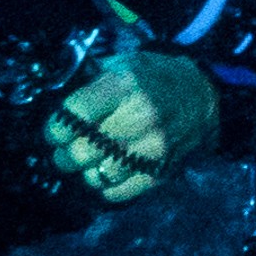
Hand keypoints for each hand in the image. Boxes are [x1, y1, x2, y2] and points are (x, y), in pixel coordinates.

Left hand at [45, 51, 218, 203]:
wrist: (202, 97)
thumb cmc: (154, 78)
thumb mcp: (122, 63)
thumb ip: (88, 80)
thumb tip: (53, 100)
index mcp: (126, 85)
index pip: (74, 115)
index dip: (56, 127)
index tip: (56, 130)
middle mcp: (140, 117)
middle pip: (80, 152)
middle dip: (65, 153)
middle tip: (67, 148)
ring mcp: (153, 148)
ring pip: (96, 176)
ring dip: (85, 170)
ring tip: (89, 159)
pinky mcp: (160, 172)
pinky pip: (117, 192)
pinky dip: (105, 185)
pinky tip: (107, 169)